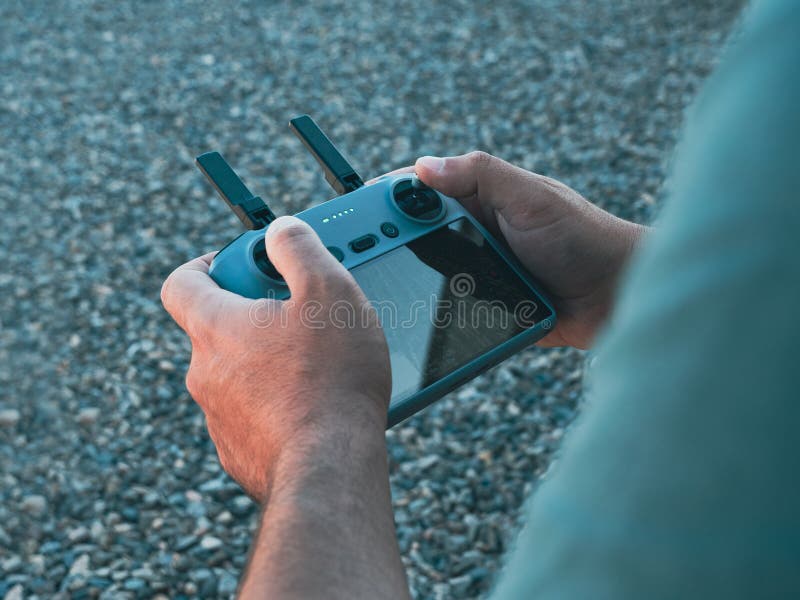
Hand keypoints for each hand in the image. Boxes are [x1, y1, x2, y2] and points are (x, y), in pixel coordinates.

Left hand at [161, 216, 390, 501]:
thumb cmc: (330, 378)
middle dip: (256, 312)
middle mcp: (205, 371)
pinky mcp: (238, 449)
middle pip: (218, 327)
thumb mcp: (327, 291)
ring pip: (237, 371)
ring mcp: (219, 415)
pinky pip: (252, 411)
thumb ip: (300, 248)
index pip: (182, 281)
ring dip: (267, 358)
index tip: (239, 262)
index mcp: (216, 327)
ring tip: (317, 359)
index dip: (207, 263)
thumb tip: (281, 229)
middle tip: (300, 312)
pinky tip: (312, 399)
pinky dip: (275, 399)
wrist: (329, 466)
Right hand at [377, 152, 647, 348]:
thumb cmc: (584, 237)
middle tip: (353, 258)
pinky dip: (425, 307)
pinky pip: (445, 303)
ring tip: (369, 288)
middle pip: (413, 232)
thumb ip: (484, 176)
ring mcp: (475, 267)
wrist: (616, 297)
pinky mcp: (483, 303)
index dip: (386, 199)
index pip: (419, 189)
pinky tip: (404, 316)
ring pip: (424, 269)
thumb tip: (426, 166)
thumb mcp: (534, 198)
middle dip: (383, 240)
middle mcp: (472, 229)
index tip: (354, 212)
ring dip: (401, 276)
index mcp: (479, 197)